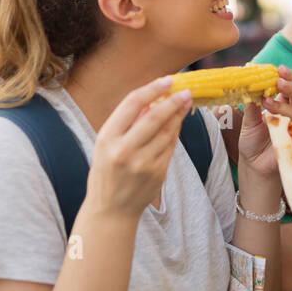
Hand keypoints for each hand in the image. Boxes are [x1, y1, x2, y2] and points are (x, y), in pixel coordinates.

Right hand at [86, 76, 192, 218]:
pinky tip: (178, 123)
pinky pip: (171, 146)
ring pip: (167, 131)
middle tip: (186, 90)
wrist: (111, 210)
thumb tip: (152, 98)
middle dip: (173, 101)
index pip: (132, 104)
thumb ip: (126, 122)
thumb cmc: (107, 171)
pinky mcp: (157, 173)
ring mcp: (142, 163)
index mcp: (107, 138)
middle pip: (155, 117)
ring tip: (185, 102)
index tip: (167, 80)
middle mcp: (124, 150)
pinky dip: (175, 132)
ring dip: (179, 114)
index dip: (152, 89)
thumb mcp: (105, 144)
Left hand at [238, 65, 291, 178]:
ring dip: (285, 104)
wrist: (255, 167)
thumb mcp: (248, 122)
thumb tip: (247, 84)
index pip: (290, 86)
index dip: (287, 76)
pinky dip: (289, 123)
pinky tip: (275, 121)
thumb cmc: (253, 143)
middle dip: (291, 85)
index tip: (277, 68)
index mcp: (284, 105)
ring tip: (267, 101)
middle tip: (279, 80)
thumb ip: (251, 105)